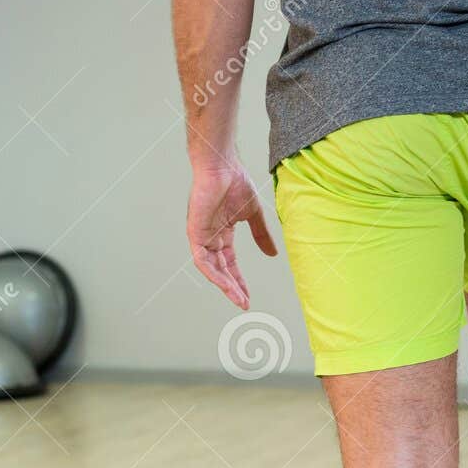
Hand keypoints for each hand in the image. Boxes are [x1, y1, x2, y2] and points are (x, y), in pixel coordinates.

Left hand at [186, 160, 277, 308]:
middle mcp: (210, 237)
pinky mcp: (195, 233)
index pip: (230, 263)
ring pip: (212, 269)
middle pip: (221, 270)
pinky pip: (202, 260)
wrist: (222, 165)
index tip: (248, 296)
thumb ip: (261, 235)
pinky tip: (224, 284)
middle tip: (244, 302)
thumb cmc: (235, 181)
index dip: (239, 280)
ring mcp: (201, 236)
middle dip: (233, 288)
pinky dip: (214, 273)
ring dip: (225, 285)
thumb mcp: (253, 215)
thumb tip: (273, 255)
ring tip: (238, 298)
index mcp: (222, 233)